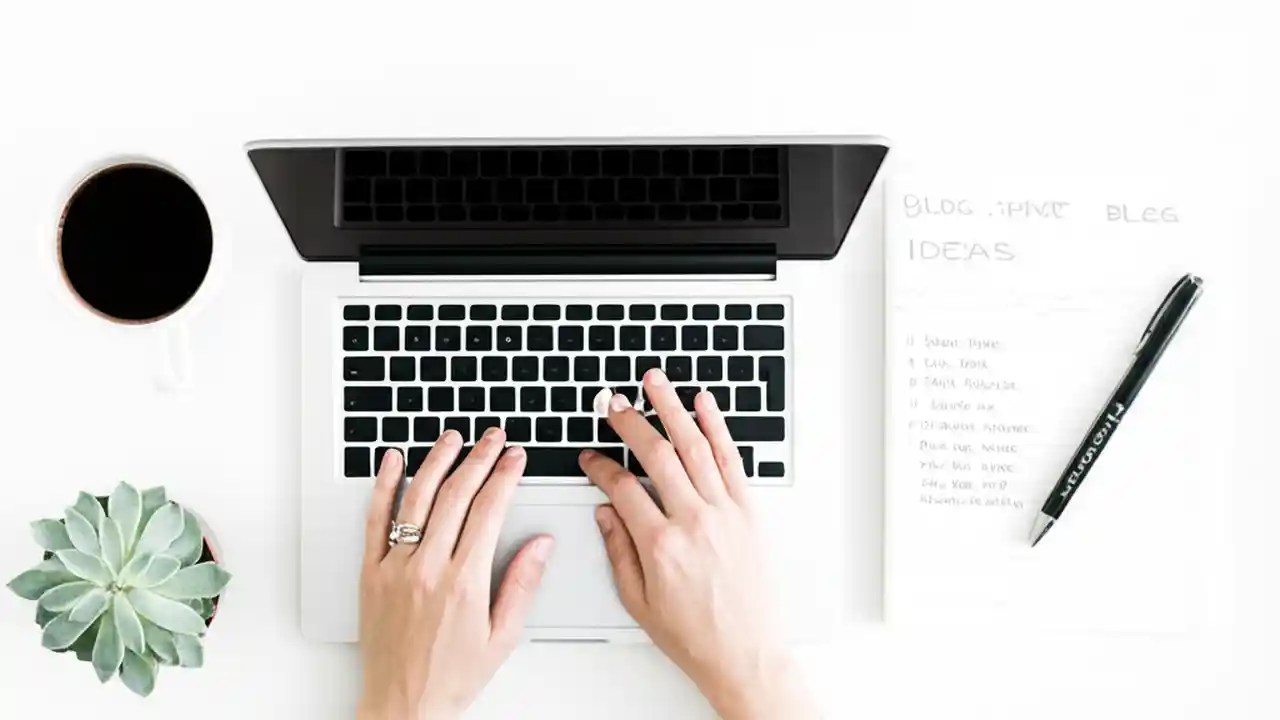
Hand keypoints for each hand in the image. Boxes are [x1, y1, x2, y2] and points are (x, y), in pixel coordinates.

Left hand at [358, 429, 552, 719]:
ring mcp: (394, 567)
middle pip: (456, 495)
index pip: (489, 510)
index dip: (505, 476)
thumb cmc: (451, 677)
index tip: (515, 457)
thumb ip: (522, 584)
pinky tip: (394, 461)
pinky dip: (384, 485)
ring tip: (453, 438)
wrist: (402, 706)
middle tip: (493, 438)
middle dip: (479, 459)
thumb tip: (541, 543)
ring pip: (416, 498)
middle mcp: (427, 568)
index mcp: (464, 582)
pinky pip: (374, 520)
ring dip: (437, 461)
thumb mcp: (502, 637)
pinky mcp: (370, 573)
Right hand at [579, 369, 817, 719]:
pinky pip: (731, 459)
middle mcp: (694, 521)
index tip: (591, 457)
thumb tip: (605, 512)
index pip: (621, 486)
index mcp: (660, 544)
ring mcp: (726, 512)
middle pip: (656, 453)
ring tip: (655, 383)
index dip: (600, 465)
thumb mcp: (639, 601)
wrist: (747, 654)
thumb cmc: (695, 635)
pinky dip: (717, 426)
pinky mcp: (750, 511)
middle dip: (630, 420)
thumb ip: (619, 551)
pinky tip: (704, 404)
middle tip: (614, 403)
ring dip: (672, 408)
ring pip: (695, 445)